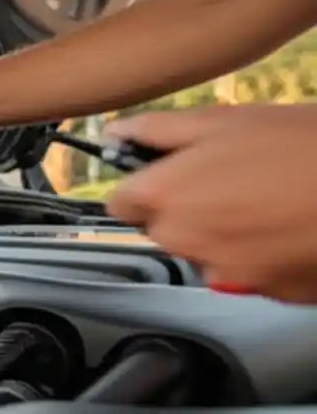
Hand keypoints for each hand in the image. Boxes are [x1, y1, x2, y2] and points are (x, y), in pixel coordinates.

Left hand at [105, 104, 316, 303]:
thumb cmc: (308, 145)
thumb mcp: (227, 120)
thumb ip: (159, 131)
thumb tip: (116, 134)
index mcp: (167, 194)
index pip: (122, 204)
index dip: (146, 186)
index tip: (169, 174)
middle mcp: (187, 240)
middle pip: (164, 230)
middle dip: (187, 209)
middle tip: (236, 179)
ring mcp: (226, 271)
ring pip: (207, 254)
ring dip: (226, 234)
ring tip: (273, 200)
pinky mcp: (266, 292)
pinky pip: (248, 274)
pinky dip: (263, 255)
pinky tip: (293, 226)